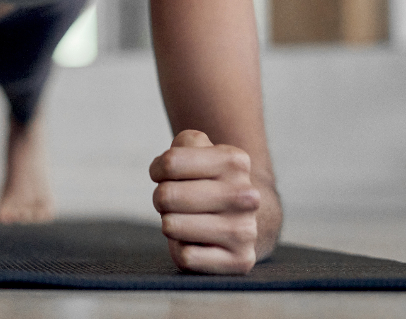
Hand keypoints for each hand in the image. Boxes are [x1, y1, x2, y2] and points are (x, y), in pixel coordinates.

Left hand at [149, 129, 259, 274]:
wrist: (241, 220)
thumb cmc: (206, 181)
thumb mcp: (197, 149)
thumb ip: (183, 143)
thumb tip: (169, 166)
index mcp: (235, 161)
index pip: (169, 162)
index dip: (159, 170)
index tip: (168, 175)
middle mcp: (246, 196)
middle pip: (166, 196)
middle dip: (162, 199)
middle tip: (177, 202)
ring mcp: (246, 231)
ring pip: (171, 226)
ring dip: (170, 224)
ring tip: (188, 220)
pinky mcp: (240, 261)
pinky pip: (185, 257)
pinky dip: (182, 250)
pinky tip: (199, 242)